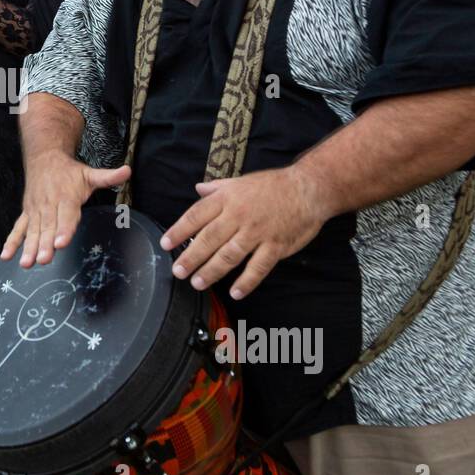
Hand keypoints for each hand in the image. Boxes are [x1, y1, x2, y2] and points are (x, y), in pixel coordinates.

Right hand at [1, 151, 131, 267]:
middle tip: (44, 259)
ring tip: (27, 263)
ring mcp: (36, 210)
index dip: (64, 229)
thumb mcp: (89, 173)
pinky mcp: (27, 213)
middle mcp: (49, 205)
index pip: (66, 215)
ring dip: (28, 248)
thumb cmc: (69, 171)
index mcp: (66, 197)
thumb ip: (108, 176)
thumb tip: (127, 171)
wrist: (44, 158)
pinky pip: (18, 229)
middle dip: (45, 244)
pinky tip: (6, 256)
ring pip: (33, 231)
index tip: (61, 242)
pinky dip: (11, 242)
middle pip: (48, 227)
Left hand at [159, 166, 332, 300]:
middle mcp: (239, 215)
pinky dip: (247, 281)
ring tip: (197, 283)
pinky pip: (258, 267)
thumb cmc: (273, 185)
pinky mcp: (276, 246)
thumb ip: (218, 188)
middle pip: (209, 239)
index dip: (179, 230)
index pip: (197, 215)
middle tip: (178, 271)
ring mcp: (258, 232)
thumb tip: (198, 189)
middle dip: (191, 257)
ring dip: (212, 271)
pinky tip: (235, 292)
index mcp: (228, 199)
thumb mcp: (241, 181)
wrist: (308, 188)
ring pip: (230, 255)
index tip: (165, 244)